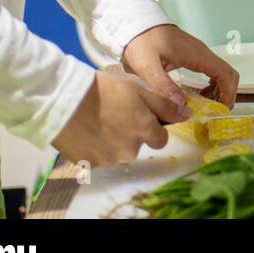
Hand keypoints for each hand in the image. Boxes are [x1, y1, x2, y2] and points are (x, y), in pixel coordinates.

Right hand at [51, 71, 188, 166]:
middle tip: (115, 114)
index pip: (161, 140)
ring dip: (113, 140)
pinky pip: (98, 157)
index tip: (139, 116)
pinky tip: (86, 130)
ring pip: (118, 152)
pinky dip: (95, 147)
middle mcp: (130, 150)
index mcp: (144, 131)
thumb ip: (165, 106)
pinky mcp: (88, 163)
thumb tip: (188, 115)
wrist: (65, 98)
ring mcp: (108, 159)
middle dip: (131, 133)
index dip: (152, 128)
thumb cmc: (105, 89)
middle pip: (138, 145)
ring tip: (98, 120)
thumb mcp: (140, 91)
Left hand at [122, 24, 239, 107]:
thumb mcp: (148, 66)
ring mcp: (199, 53)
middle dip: (227, 93)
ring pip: (221, 72)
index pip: (225, 74)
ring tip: (206, 106)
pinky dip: (211, 84)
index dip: (229, 93)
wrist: (137, 25)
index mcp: (197, 55)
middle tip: (215, 111)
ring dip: (219, 90)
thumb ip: (163, 85)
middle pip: (228, 74)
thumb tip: (181, 104)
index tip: (222, 110)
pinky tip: (198, 94)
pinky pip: (210, 70)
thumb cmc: (142, 42)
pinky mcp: (193, 55)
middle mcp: (202, 53)